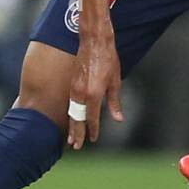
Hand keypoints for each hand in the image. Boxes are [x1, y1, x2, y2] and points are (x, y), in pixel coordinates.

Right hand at [67, 29, 123, 149]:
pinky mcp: (72, 83)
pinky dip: (70, 114)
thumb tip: (118, 118)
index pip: (92, 118)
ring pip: (71, 112)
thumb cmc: (108, 59)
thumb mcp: (116, 81)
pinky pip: (70, 103)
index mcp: (94, 94)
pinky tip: (72, 119)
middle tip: (75, 146)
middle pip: (77, 119)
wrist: (94, 41)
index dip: (93, 130)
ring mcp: (74, 88)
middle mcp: (81, 93)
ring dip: (71, 125)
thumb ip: (115, 102)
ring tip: (70, 138)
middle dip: (77, 133)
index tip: (93, 139)